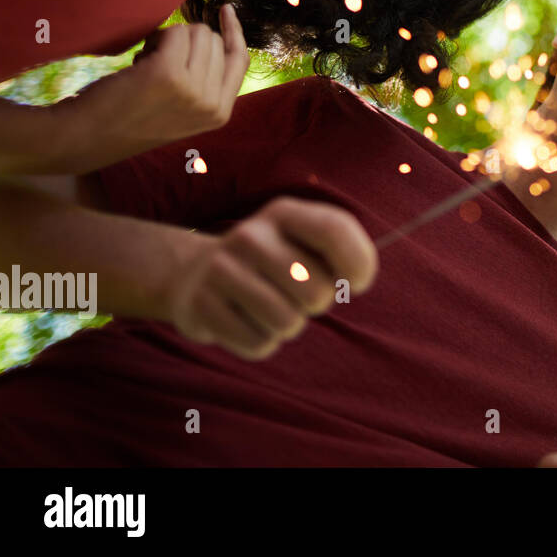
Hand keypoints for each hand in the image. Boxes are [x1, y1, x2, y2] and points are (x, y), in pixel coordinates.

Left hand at [51, 6, 250, 171]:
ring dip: (169, 38)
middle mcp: (212, 104)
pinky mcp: (168, 73)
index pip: (240, 60)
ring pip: (197, 33)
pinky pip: (175, 32)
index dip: (235, 31)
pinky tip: (139, 59)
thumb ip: (206, 84)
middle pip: (215, 42)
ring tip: (147, 63)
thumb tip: (215, 37)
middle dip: (187, 42)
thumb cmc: (130, 119)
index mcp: (219, 114)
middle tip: (157, 63)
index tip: (225, 9)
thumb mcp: (182, 110)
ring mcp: (193, 90)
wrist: (88, 138)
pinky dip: (155, 38)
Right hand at [166, 196, 377, 359]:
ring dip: (290, 326)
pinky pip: (259, 344)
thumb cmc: (275, 263)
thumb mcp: (304, 243)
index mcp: (283, 213)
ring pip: (288, 322)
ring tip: (272, 309)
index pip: (334, 230)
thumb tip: (358, 278)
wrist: (197, 274)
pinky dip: (262, 342)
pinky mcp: (201, 305)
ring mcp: (221, 269)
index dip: (359, 263)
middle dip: (318, 303)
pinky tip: (247, 322)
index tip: (358, 283)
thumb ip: (341, 253)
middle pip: (316, 292)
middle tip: (298, 294)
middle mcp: (250, 235)